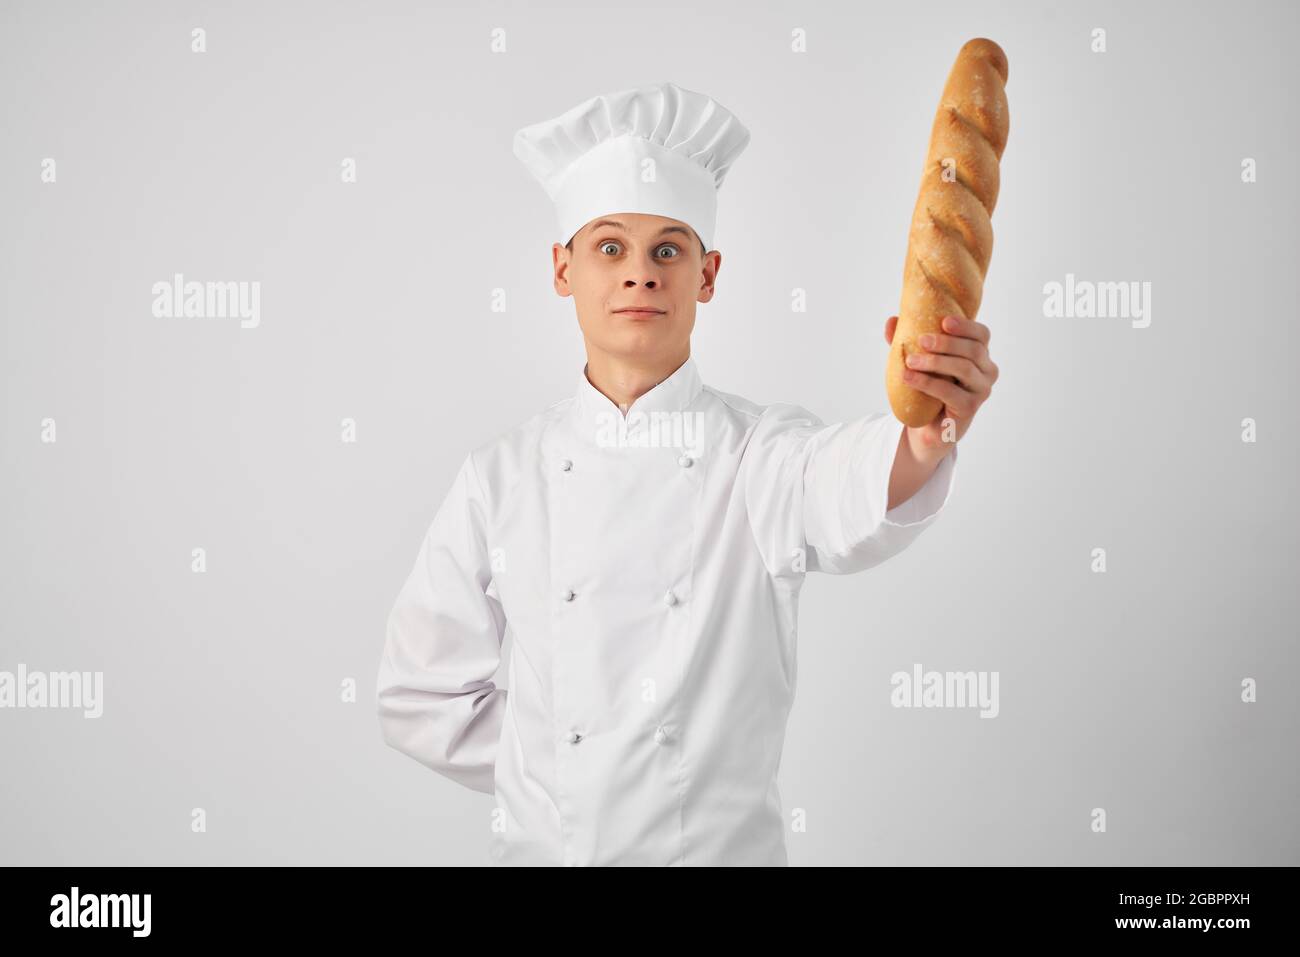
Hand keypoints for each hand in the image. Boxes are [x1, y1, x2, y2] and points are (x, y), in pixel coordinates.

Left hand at [885, 314, 997, 455]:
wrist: (927, 425)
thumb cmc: (927, 389)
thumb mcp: (918, 361)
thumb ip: (909, 340)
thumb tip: (891, 321)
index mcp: (980, 355)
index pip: (982, 334)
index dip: (966, 326)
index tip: (944, 321)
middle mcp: (987, 371)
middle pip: (973, 349)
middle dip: (946, 342)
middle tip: (921, 339)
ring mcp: (981, 390)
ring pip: (964, 368)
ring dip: (935, 361)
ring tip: (911, 360)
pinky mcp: (970, 408)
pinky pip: (950, 392)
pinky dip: (927, 382)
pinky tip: (909, 378)